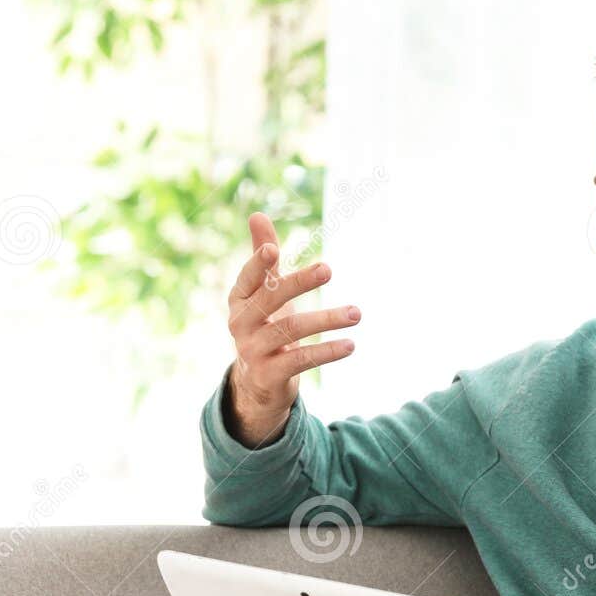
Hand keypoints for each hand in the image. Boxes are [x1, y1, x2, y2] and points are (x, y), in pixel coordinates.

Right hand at [224, 212, 360, 446]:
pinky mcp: (269, 374)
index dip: (258, 264)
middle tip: (328, 268)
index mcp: (239, 299)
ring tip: (356, 313)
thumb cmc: (263, 324)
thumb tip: (257, 214)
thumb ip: (263, 256)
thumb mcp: (262, 292)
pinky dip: (326, 351)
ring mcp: (253, 350)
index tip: (274, 249)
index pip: (248, 279)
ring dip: (326, 319)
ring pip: (290, 330)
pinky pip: (300, 360)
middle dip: (298, 283)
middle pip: (270, 300)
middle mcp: (241, 324)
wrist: (256, 381)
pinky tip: (350, 345)